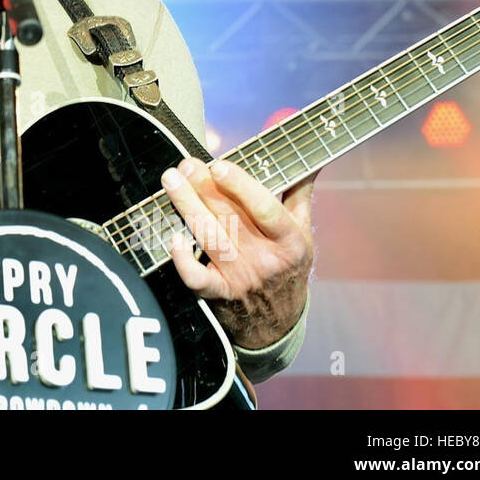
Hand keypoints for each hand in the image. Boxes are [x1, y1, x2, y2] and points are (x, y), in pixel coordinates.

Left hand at [160, 157, 314, 349]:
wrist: (278, 321)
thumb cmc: (288, 265)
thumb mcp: (303, 231)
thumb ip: (300, 192)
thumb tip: (309, 158)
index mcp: (290, 241)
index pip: (265, 209)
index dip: (240, 186)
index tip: (219, 165)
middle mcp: (265, 259)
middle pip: (230, 218)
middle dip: (204, 187)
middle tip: (186, 165)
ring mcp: (240, 277)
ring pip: (210, 237)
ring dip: (187, 206)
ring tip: (171, 181)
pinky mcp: (219, 293)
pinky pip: (197, 278)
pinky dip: (182, 259)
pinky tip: (172, 236)